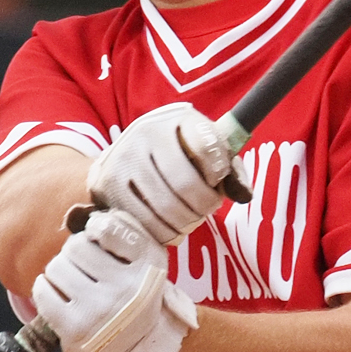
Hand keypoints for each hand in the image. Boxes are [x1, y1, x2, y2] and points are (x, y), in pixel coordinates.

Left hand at [32, 208, 198, 351]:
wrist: (134, 346)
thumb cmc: (133, 292)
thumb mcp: (144, 259)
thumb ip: (124, 230)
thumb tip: (86, 217)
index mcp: (148, 264)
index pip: (108, 228)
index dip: (95, 229)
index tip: (96, 238)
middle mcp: (128, 287)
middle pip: (75, 246)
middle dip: (74, 253)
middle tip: (83, 267)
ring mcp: (100, 309)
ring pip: (57, 266)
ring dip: (59, 271)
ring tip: (73, 282)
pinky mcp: (75, 328)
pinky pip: (43, 291)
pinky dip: (43, 287)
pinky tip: (55, 292)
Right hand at [87, 102, 236, 246]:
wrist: (124, 157)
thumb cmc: (178, 157)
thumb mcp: (206, 153)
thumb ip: (231, 171)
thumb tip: (243, 195)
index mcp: (176, 118)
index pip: (208, 146)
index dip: (220, 172)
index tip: (216, 180)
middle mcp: (145, 131)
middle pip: (187, 185)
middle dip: (204, 207)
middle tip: (206, 210)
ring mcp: (122, 158)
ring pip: (166, 208)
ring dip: (186, 223)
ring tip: (190, 220)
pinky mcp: (107, 185)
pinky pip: (143, 222)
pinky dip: (163, 234)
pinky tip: (170, 228)